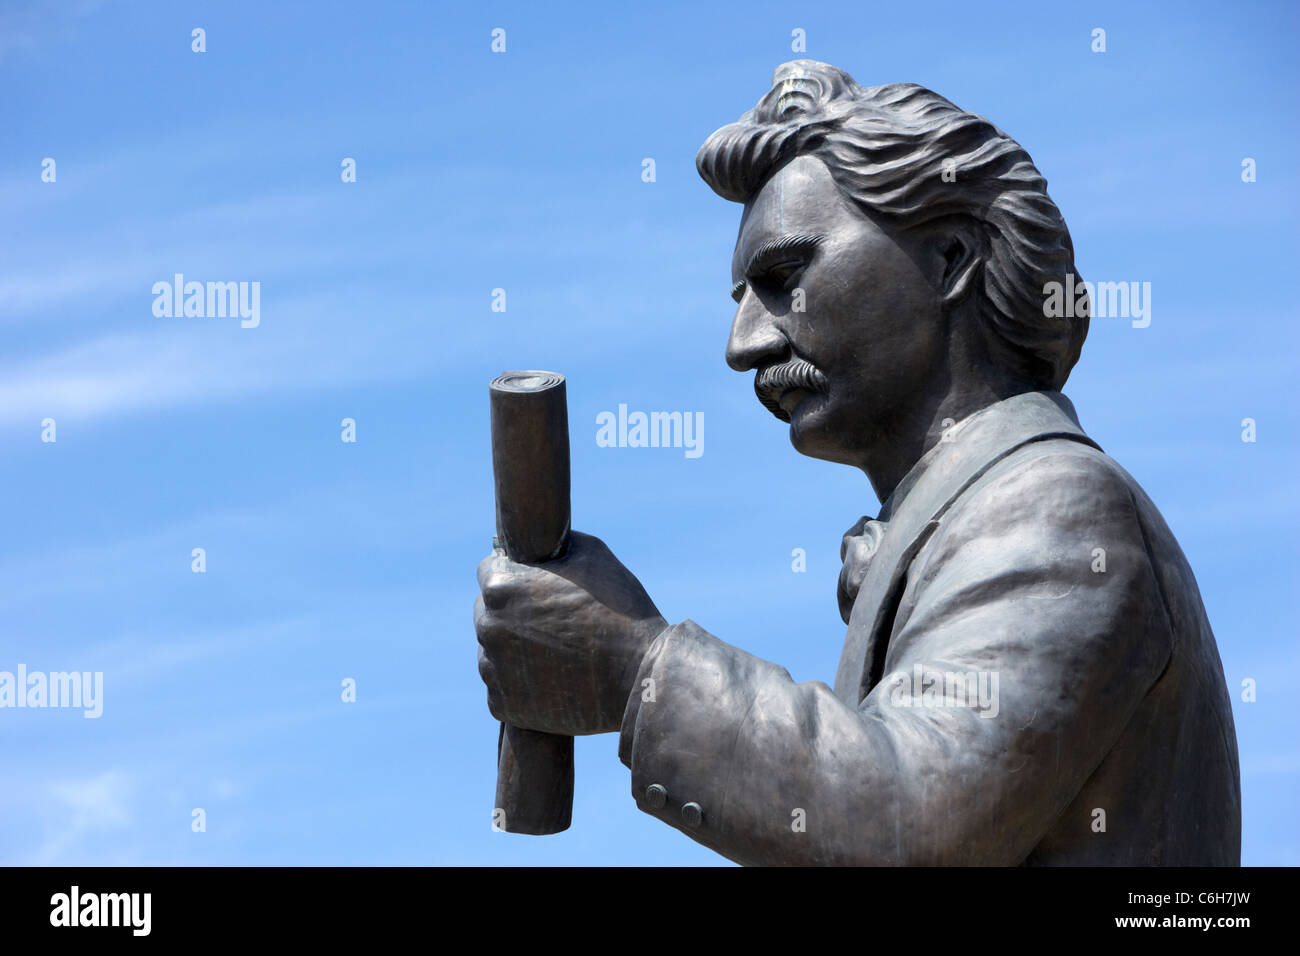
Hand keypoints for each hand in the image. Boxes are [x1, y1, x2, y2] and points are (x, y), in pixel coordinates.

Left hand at [475, 531, 668, 735]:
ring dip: (514, 650)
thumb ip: (553, 548)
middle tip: (551, 623)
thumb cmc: (621, 611)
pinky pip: (503, 687)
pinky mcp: (502, 705)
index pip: (488, 571)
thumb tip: (538, 548)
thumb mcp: (592, 555)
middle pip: (488, 612)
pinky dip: (522, 685)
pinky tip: (553, 680)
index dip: (516, 576)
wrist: (640, 678)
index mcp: (501, 586)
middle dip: (512, 613)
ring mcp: (492, 669)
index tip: (535, 587)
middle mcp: (488, 626)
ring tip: (556, 653)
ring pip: (493, 651)